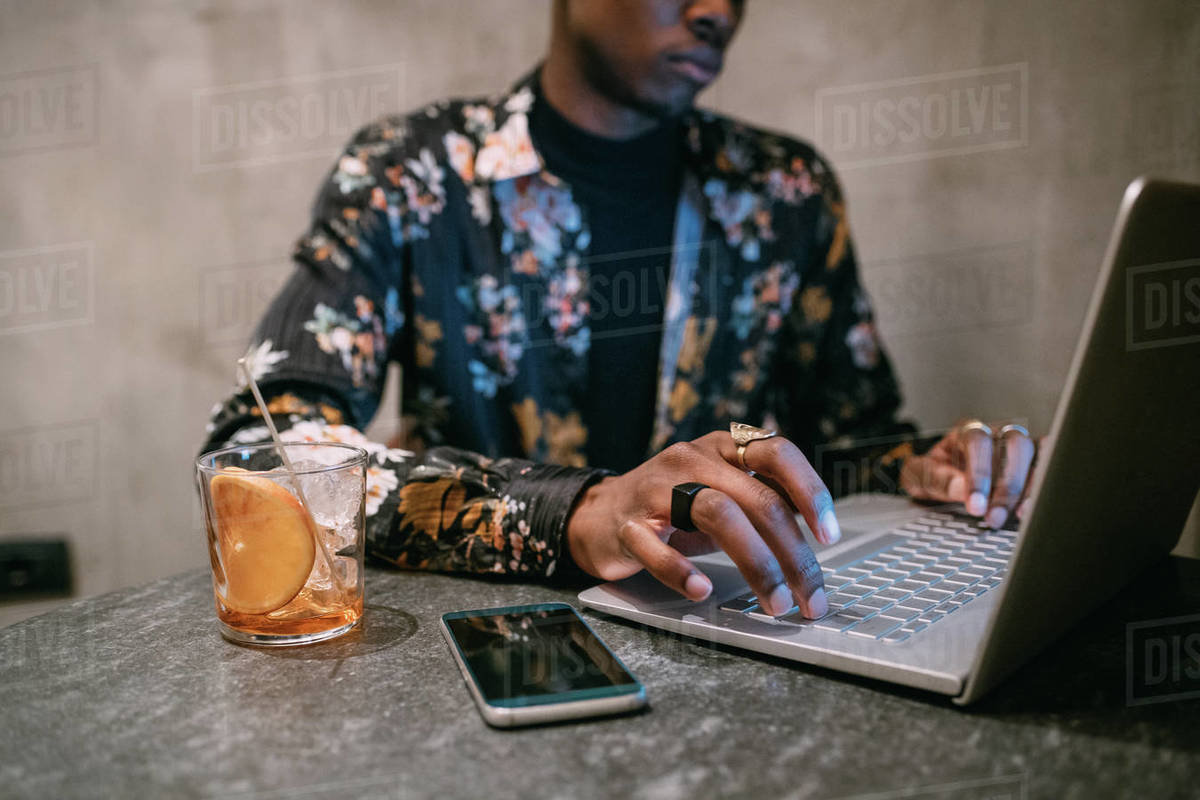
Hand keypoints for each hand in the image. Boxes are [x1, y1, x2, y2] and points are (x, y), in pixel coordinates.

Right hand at [566, 431, 840, 618]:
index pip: (776, 453)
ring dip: (755, 563)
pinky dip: (682, 570)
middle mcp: (692, 460)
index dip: (810, 490)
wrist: (599, 514)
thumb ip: (762, 500)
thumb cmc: (671, 506)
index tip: (830, 534)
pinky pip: (656, 546)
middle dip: (793, 554)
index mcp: (722, 448)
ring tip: (775, 602)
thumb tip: (817, 532)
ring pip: (717, 515)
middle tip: (811, 597)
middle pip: (756, 499)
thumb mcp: (720, 491)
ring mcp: (657, 489)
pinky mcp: (627, 525)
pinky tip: (702, 591)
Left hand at [900, 420, 1039, 528]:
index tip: (976, 505)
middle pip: (1015, 445)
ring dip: (1029, 489)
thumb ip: (938, 479)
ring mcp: (1019, 448)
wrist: (937, 477)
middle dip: (1007, 485)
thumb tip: (963, 489)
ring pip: (1038, 456)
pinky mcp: (1033, 463)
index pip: (978, 443)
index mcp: (967, 431)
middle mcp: (997, 434)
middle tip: (994, 516)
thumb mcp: (919, 475)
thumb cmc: (931, 472)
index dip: (979, 474)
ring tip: (1016, 517)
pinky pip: (1049, 468)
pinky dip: (1044, 487)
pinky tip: (1033, 509)